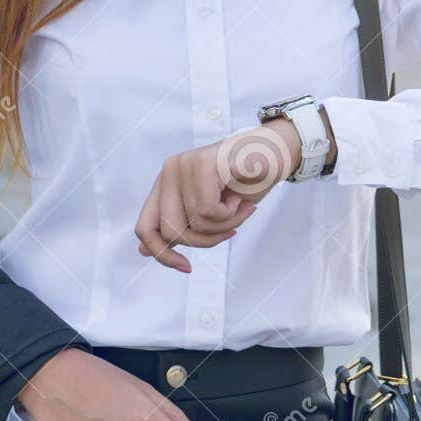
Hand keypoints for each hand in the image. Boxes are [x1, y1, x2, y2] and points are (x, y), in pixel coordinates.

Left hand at [132, 122, 297, 272]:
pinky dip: (233, 214)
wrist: (276, 152)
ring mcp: (186, 165)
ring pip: (195, 223)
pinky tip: (243, 199)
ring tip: (240, 207)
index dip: (161, 254)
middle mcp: (170, 171)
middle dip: (205, 241)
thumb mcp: (209, 210)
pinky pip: (210, 210)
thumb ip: (179, 225)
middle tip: (230, 230)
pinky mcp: (205, 163)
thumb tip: (144, 250)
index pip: (144, 227)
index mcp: (166, 183)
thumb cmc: (245, 182)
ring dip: (226, 225)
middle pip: (171, 232)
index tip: (186, 268)